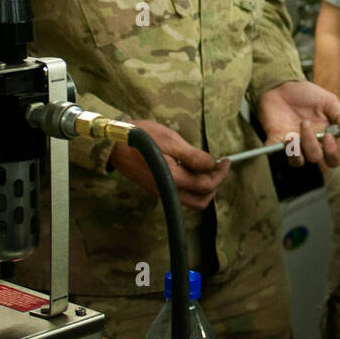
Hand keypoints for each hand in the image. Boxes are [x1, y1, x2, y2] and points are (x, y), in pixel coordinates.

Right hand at [108, 119, 230, 209]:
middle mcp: (167, 191)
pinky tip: (192, 170)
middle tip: (219, 168)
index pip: (206, 185)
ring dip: (204, 188)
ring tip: (208, 169)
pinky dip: (191, 187)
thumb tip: (212, 164)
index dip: (220, 173)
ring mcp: (160, 192)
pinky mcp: (156, 189)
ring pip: (190, 201)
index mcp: (173, 179)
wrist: (113, 142)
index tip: (226, 161)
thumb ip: (194, 156)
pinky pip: (180, 195)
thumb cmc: (141, 137)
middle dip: (214, 185)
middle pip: (200, 201)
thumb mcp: (171, 140)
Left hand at [257, 81, 339, 167]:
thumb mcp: (329, 101)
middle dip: (312, 146)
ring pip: (297, 163)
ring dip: (297, 151)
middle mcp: (310, 145)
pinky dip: (280, 150)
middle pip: (316, 161)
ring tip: (293, 134)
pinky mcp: (276, 141)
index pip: (333, 159)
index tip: (328, 136)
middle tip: (306, 124)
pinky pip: (277, 155)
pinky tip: (285, 137)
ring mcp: (293, 145)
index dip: (332, 154)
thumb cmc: (309, 95)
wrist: (283, 86)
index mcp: (325, 139)